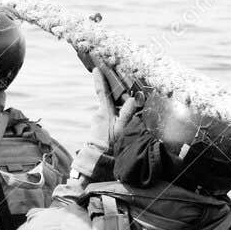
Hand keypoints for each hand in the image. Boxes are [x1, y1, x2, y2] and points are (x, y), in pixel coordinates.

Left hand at [70, 66, 138, 183]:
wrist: (97, 162)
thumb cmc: (109, 146)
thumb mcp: (121, 129)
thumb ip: (127, 113)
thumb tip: (134, 99)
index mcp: (104, 112)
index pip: (101, 92)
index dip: (99, 79)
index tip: (96, 67)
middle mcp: (100, 114)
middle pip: (109, 98)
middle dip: (114, 91)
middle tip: (120, 81)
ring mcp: (99, 121)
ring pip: (111, 109)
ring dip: (118, 106)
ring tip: (128, 106)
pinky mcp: (101, 128)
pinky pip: (111, 117)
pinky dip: (117, 115)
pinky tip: (125, 120)